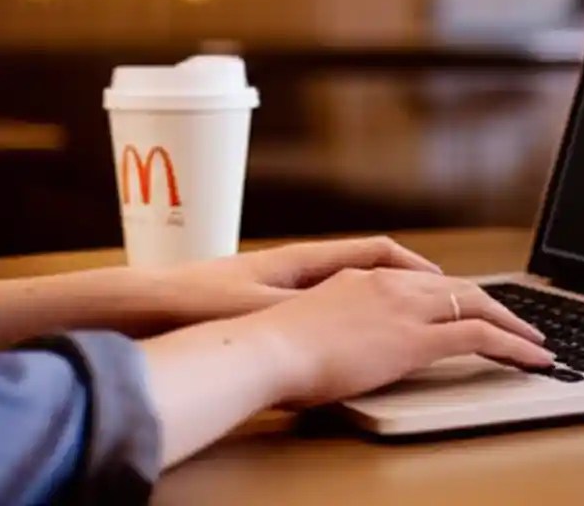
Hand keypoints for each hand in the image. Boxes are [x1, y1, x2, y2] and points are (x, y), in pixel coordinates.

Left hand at [147, 236, 442, 330]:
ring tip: (403, 315)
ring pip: (344, 282)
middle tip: (437, 298)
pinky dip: (346, 311)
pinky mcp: (261, 301)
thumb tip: (348, 319)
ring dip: (376, 294)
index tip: (440, 280)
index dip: (414, 263)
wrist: (143, 301)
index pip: (375, 250)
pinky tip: (349, 333)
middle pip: (365, 264)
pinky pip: (320, 300)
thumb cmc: (197, 299)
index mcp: (302, 259)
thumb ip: (306, 313)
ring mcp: (279, 281)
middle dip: (404, 277)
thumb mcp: (262, 306)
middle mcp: (295, 265)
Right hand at [246, 267, 551, 406]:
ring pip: (480, 307)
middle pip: (462, 289)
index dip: (458, 296)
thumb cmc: (270, 349)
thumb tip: (338, 347)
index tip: (475, 308)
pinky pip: (481, 336)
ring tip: (536, 344)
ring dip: (514, 326)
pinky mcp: (416, 338)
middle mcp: (393, 285)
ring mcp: (407, 308)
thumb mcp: (308, 327)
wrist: (263, 348)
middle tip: (520, 324)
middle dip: (496, 307)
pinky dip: (514, 345)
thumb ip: (333, 328)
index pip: (428, 282)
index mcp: (366, 278)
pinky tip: (531, 357)